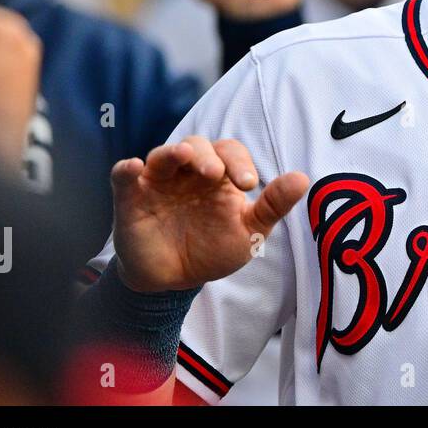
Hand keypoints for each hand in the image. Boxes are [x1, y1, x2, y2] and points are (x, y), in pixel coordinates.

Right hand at [110, 135, 307, 292]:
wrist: (176, 281)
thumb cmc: (214, 249)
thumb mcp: (249, 232)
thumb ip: (273, 205)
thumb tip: (303, 178)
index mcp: (218, 176)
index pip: (229, 152)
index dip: (239, 162)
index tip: (248, 184)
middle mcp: (188, 173)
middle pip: (197, 146)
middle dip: (208, 156)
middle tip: (217, 174)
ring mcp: (158, 183)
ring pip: (163, 155)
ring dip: (173, 153)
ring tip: (185, 158)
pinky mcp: (130, 199)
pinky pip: (123, 177)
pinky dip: (126, 170)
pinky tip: (132, 167)